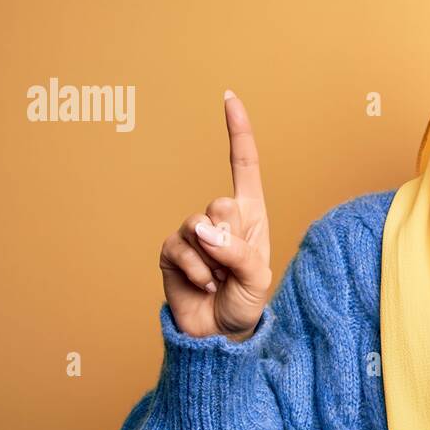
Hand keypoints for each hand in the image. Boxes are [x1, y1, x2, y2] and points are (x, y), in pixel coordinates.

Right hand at [160, 91, 271, 339]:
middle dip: (231, 240)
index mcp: (250, 214)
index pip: (243, 166)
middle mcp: (220, 218)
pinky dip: (197, 272)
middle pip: (221, 204)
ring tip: (220, 280)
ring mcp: (193, 232)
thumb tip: (202, 229)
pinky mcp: (171, 250)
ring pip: (200, 228)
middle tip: (234, 267)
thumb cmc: (245, 301)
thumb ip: (238, 250)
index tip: (229, 97)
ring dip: (215, 261)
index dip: (237, 132)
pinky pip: (182, 250)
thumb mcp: (257, 277)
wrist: (219, 333)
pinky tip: (205, 286)